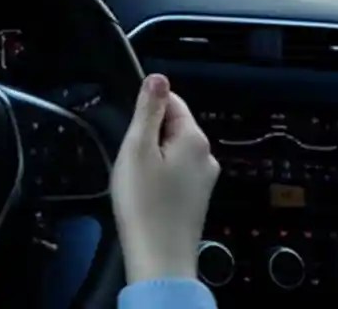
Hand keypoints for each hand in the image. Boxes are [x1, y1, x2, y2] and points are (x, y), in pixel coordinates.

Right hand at [111, 74, 219, 283]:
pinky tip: (147, 197)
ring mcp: (205, 180)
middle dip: (148, 137)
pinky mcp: (198, 200)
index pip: (172, 101)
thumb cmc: (144, 202)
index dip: (147, 111)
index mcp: (195, 138)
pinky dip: (160, 178)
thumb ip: (149, 110)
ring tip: (136, 181)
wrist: (160, 259)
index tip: (130, 134)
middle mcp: (207, 155)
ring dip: (153, 159)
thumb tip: (159, 76)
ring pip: (174, 152)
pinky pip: (177, 174)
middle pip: (173, 127)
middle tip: (130, 161)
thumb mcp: (138, 149)